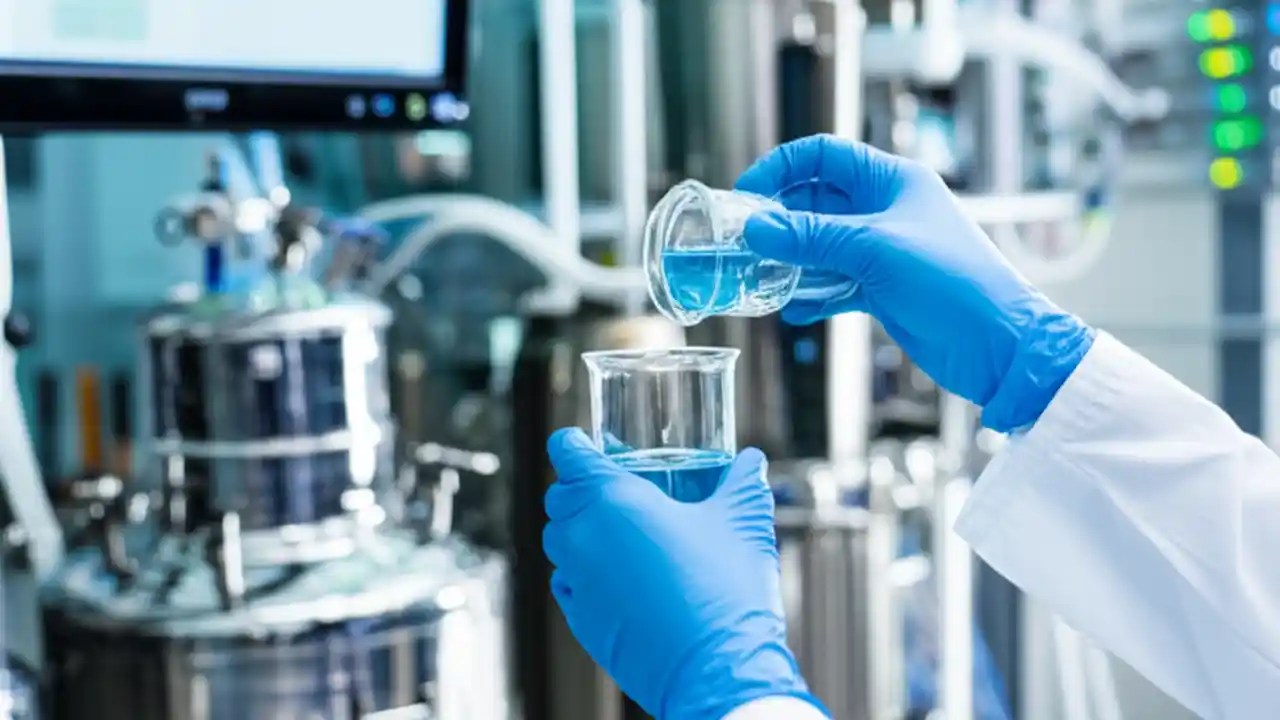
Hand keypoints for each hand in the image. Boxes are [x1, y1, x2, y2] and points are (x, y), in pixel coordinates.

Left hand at [543, 428, 824, 718]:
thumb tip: (751, 461)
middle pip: (559, 499)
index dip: (573, 442)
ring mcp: (577, 583)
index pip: (568, 454)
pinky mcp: (581, 623)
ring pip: (559, 544)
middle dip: (579, 487)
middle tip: (614, 488)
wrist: (717, 669)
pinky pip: (568, 586)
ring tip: (618, 535)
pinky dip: (583, 574)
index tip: (580, 441)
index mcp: (611, 499)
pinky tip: (618, 578)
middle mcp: (582, 538)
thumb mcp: (743, 521)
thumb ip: (743, 482)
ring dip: (579, 532)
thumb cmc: (725, 590)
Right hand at [737, 135, 1094, 430]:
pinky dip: (810, 295)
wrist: (1000, 347)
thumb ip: (812, 237)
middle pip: (815, 201)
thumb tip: (754, 227)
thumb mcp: (875, 251)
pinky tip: (791, 310)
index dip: (781, 169)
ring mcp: (882, 251)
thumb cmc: (953, 284)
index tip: (746, 195)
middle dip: (778, 220)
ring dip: (789, 260)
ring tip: (757, 277)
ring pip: (819, 246)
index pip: (823, 155)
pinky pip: (833, 283)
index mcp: (892, 181)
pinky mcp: (882, 289)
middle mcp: (885, 210)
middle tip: (742, 242)